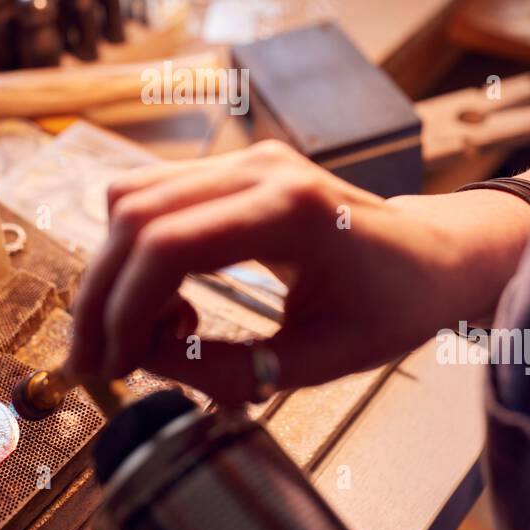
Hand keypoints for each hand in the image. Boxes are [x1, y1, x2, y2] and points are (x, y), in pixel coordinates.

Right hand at [68, 140, 529, 402]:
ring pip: (132, 199)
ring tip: (140, 339)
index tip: (113, 364)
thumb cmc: (395, 305)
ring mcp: (245, 159)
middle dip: (101, 295)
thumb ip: (232, 369)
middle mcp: (261, 168)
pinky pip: (154, 198)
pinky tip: (168, 306)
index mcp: (293, 211)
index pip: (169, 243)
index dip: (124, 307)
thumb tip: (148, 364)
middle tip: (94, 361)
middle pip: (135, 215)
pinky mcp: (234, 167)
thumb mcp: (323, 360)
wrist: (434, 253)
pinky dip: (137, 254)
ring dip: (113, 273)